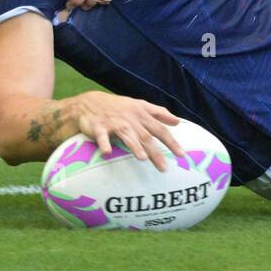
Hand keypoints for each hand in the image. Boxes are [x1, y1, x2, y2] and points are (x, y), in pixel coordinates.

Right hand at [67, 92, 183, 171]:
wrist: (89, 103)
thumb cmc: (118, 106)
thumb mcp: (140, 105)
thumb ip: (159, 113)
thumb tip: (178, 122)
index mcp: (141, 114)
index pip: (159, 129)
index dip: (171, 141)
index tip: (181, 154)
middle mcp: (129, 119)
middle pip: (145, 136)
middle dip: (155, 152)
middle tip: (164, 167)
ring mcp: (114, 123)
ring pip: (126, 135)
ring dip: (134, 146)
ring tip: (142, 158)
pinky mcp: (98, 127)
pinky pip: (102, 137)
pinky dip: (104, 144)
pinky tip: (107, 152)